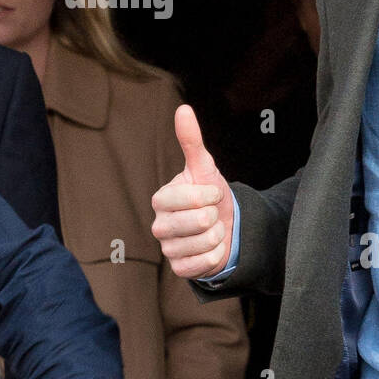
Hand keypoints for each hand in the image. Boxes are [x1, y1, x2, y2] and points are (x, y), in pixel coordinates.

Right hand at [151, 105, 234, 278]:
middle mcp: (158, 225)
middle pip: (197, 221)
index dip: (208, 195)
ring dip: (217, 235)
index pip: (189, 198)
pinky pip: (204, 263)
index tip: (210, 193)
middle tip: (210, 214)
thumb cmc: (208, 195)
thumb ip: (192, 141)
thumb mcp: (204, 168)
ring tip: (211, 229)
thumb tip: (183, 109)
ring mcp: (167, 249)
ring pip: (204, 243)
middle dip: (213, 216)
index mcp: (161, 199)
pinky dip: (215, 255)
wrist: (220, 227)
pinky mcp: (179, 269)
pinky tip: (211, 248)